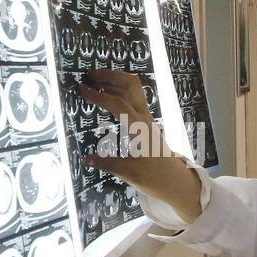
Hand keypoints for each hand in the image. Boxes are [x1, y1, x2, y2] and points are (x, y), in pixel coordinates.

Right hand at [77, 69, 203, 223]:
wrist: (175, 181)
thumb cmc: (155, 178)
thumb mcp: (129, 173)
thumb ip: (107, 164)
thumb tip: (86, 159)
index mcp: (139, 128)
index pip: (117, 104)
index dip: (98, 95)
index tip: (82, 89)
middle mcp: (144, 118)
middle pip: (131, 84)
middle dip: (111, 75)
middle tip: (90, 75)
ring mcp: (146, 118)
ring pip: (133, 89)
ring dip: (115, 81)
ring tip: (94, 81)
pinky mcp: (145, 123)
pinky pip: (133, 99)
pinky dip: (119, 92)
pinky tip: (106, 96)